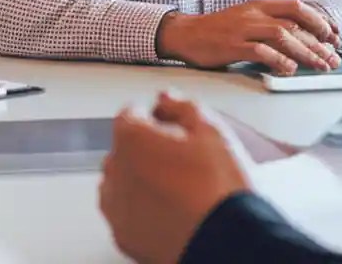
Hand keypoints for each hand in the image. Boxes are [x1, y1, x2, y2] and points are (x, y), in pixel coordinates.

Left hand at [100, 92, 250, 263]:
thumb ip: (182, 105)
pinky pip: (128, 212)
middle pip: (127, 147)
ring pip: (124, 180)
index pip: (132, 112)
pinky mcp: (124, 236)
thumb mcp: (211, 130)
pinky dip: (143, 208)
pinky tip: (173, 209)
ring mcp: (116, 206)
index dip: (157, 114)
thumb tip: (166, 98)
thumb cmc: (219, 191)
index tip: (173, 122)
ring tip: (181, 188)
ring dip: (143, 178)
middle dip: (149, 147)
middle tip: (185, 158)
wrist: (226, 244)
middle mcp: (115, 171)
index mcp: (131, 138)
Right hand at [156, 0, 340, 74]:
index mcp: (260, 5)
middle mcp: (253, 14)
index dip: (320, 21)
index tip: (334, 37)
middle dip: (319, 44)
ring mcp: (242, 29)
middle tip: (334, 59)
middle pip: (294, 25)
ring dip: (306, 52)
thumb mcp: (248, 18)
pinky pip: (260, 51)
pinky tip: (290, 69)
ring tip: (320, 66)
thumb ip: (272, 24)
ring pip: (282, 36)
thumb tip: (304, 38)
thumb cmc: (219, 30)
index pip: (298, 7)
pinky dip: (279, 60)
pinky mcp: (231, 46)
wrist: (185, 34)